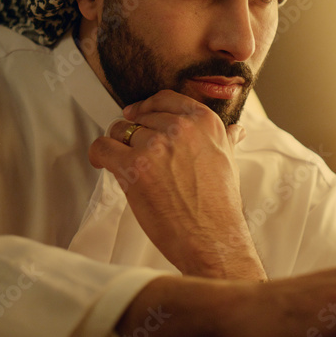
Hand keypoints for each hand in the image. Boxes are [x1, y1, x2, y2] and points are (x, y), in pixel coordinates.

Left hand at [88, 90, 264, 279]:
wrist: (212, 237)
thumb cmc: (220, 205)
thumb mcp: (229, 162)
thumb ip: (226, 140)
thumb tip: (236, 130)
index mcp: (204, 121)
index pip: (165, 98)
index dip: (149, 107)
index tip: (140, 115)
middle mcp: (180, 127)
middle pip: (141, 117)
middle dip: (135, 133)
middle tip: (137, 152)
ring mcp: (155, 145)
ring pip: (120, 131)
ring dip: (118, 146)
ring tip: (125, 163)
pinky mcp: (133, 166)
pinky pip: (102, 147)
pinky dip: (99, 155)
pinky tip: (103, 163)